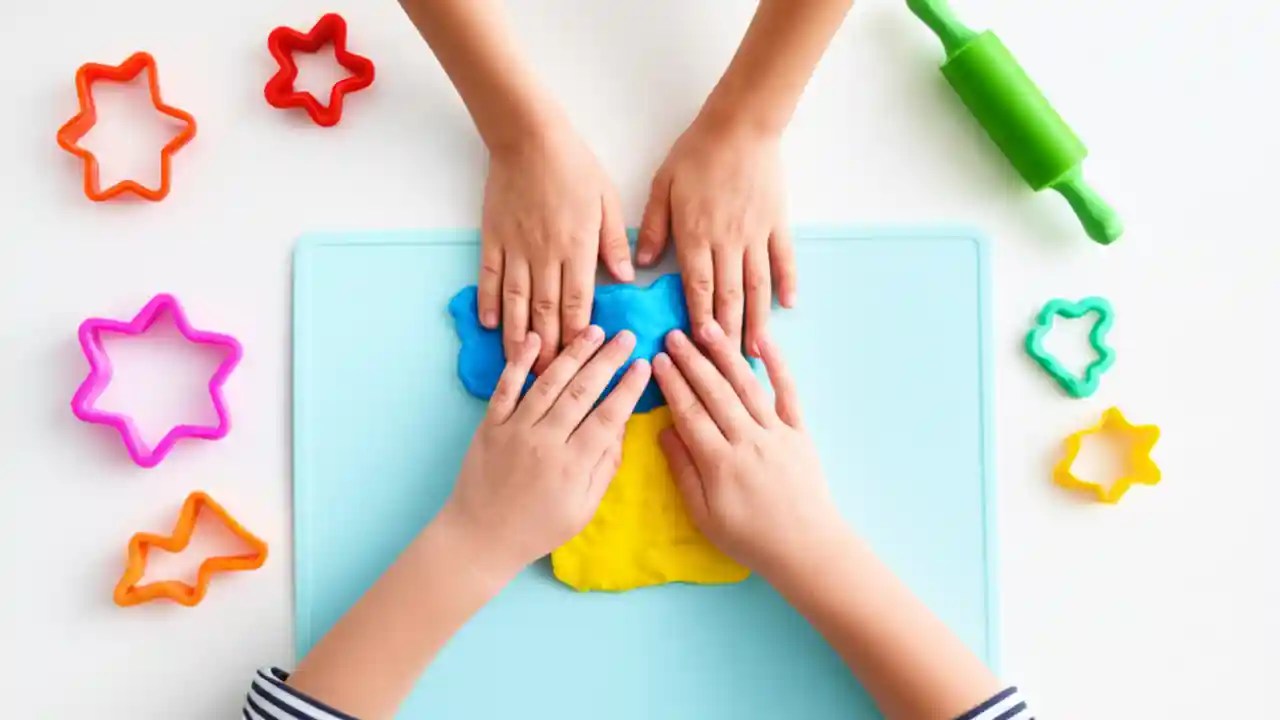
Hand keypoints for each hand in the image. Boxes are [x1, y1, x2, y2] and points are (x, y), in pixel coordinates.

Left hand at [442, 327, 650, 577]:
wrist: (480, 537)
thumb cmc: (538, 529)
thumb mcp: (583, 509)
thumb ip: (604, 468)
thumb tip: (621, 429)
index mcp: (572, 465)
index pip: (608, 417)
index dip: (628, 388)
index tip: (643, 365)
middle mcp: (544, 442)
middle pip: (582, 392)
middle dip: (607, 360)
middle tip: (626, 336)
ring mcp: (514, 430)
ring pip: (548, 383)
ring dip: (573, 353)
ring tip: (594, 330)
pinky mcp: (489, 426)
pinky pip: (505, 388)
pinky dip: (519, 362)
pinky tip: (536, 340)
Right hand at [481, 124, 634, 371]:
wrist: (528, 137)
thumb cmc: (573, 166)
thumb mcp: (607, 200)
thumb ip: (613, 242)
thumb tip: (625, 279)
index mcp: (577, 248)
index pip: (578, 303)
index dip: (579, 338)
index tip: (580, 365)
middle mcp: (545, 255)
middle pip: (547, 312)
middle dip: (550, 350)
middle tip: (549, 381)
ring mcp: (516, 249)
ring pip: (518, 302)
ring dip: (519, 337)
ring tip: (520, 364)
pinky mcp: (493, 239)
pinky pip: (491, 278)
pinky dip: (490, 303)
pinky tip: (491, 326)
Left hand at [638, 119, 796, 356]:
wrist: (741, 125)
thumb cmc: (697, 153)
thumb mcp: (662, 186)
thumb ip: (652, 227)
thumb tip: (638, 264)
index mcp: (696, 236)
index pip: (697, 289)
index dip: (699, 322)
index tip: (699, 350)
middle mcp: (727, 242)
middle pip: (728, 297)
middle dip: (728, 334)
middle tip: (729, 366)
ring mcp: (756, 235)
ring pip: (757, 286)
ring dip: (756, 320)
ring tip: (756, 349)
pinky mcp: (777, 223)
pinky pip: (784, 259)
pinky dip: (788, 283)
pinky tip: (789, 306)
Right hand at [651, 321, 843, 580]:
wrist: (807, 549)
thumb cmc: (750, 539)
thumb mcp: (704, 515)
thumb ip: (683, 472)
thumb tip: (664, 432)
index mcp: (719, 462)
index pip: (689, 413)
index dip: (672, 384)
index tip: (656, 360)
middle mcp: (747, 440)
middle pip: (714, 392)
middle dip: (691, 361)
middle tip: (672, 335)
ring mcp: (776, 433)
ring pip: (746, 385)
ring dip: (725, 355)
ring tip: (706, 328)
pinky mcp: (799, 432)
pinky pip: (787, 393)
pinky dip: (777, 365)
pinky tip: (763, 341)